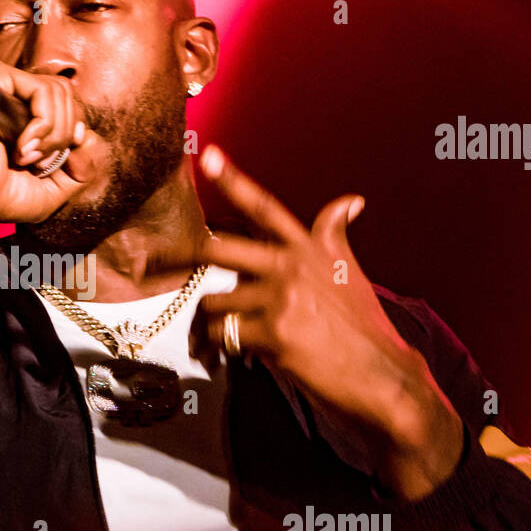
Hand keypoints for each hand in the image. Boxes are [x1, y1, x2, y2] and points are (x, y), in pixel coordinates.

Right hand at [0, 56, 96, 252]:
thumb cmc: (2, 196)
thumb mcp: (55, 189)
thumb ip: (82, 164)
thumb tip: (86, 135)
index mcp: (23, 110)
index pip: (67, 101)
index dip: (72, 131)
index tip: (52, 160)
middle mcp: (13, 92)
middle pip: (67, 92)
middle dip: (63, 135)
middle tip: (35, 162)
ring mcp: (2, 82)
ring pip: (59, 90)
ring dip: (51, 134)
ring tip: (25, 156)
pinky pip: (43, 90)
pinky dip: (42, 124)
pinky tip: (20, 145)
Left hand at [188, 144, 463, 500]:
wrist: (383, 375)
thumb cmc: (365, 328)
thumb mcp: (351, 272)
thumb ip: (334, 235)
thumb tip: (351, 200)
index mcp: (309, 248)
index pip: (265, 208)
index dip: (234, 180)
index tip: (207, 155)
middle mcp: (292, 266)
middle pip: (218, 249)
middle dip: (176, 255)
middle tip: (146, 262)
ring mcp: (281, 298)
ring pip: (214, 302)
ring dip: (207, 325)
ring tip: (214, 342)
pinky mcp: (273, 332)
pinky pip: (224, 335)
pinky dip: (220, 350)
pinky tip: (232, 358)